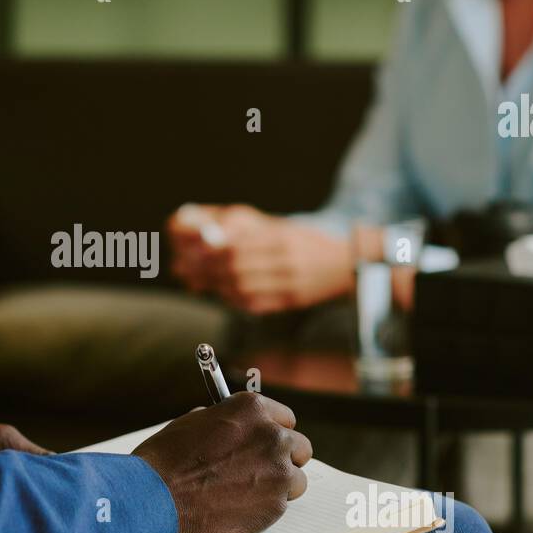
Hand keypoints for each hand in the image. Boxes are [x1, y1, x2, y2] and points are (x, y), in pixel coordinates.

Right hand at [132, 392, 312, 532]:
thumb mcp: (191, 424)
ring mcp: (277, 472)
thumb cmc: (163, 461)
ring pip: (296, 480)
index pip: (284, 418)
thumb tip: (233, 430)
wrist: (152, 501)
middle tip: (261, 470)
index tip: (265, 443)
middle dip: (283, 458)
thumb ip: (223, 423)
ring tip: (247, 494)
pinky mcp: (275, 506)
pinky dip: (264, 508)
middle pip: (299, 447)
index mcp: (251, 409)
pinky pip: (281, 505)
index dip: (273, 432)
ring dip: (278, 486)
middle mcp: (271, 436)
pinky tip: (237, 509)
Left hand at [167, 203, 351, 313]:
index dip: (209, 252)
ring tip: (198, 283)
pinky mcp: (291, 301)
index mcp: (282, 238)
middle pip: (236, 268)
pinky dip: (234, 300)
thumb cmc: (311, 244)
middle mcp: (285, 261)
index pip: (237, 246)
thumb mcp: (285, 229)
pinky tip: (222, 294)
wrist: (347, 266)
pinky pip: (256, 304)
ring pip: (242, 287)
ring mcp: (289, 283)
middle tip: (185, 271)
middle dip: (205, 270)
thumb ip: (253, 234)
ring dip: (215, 286)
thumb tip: (215, 239)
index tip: (190, 253)